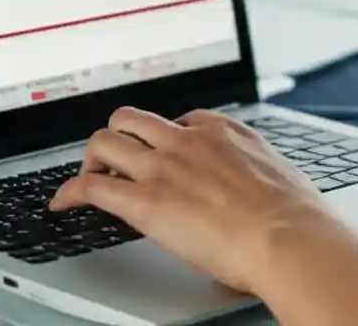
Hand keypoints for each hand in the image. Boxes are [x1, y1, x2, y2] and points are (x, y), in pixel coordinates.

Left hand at [49, 107, 339, 293]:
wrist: (289, 238)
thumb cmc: (294, 217)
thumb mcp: (279, 174)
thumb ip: (258, 170)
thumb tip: (264, 187)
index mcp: (223, 131)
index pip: (181, 120)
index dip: (166, 139)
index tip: (162, 154)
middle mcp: (187, 140)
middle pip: (133, 119)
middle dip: (120, 138)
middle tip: (117, 162)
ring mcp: (162, 168)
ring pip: (104, 141)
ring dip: (93, 158)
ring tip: (90, 178)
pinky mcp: (144, 201)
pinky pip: (90, 186)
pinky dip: (68, 192)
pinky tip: (63, 203)